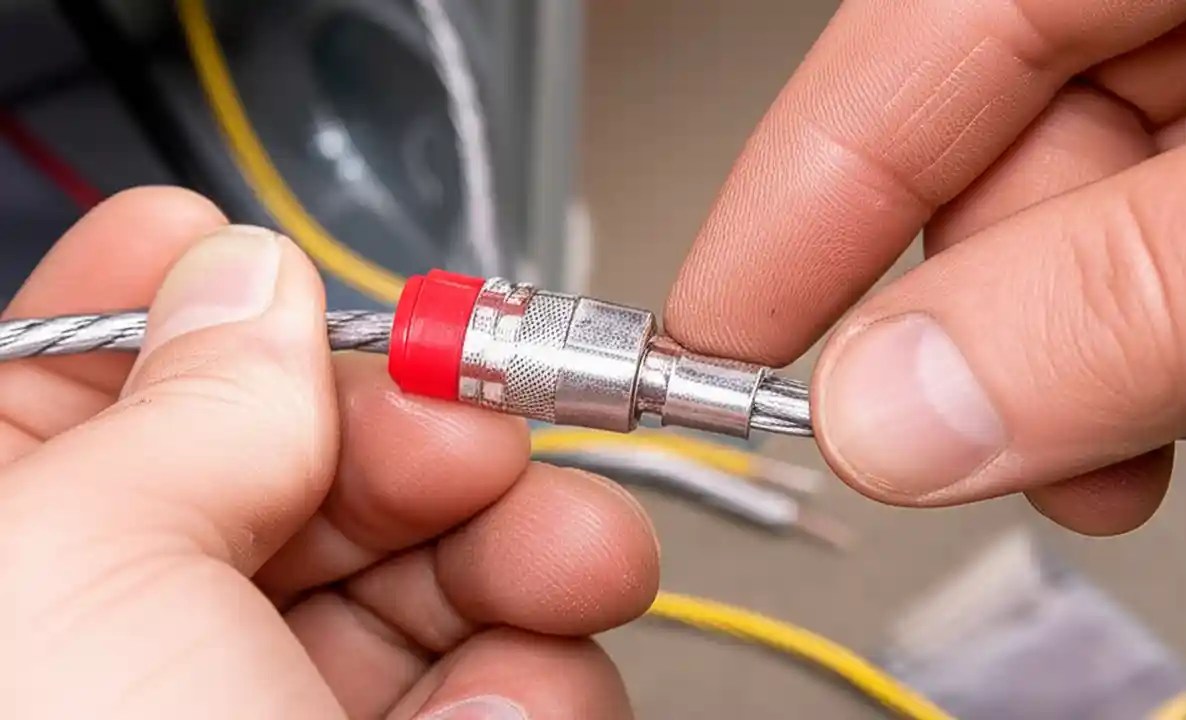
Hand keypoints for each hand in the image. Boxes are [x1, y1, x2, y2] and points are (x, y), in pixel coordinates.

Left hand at [0, 188, 657, 718]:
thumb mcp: (87, 571)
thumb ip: (181, 404)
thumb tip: (248, 276)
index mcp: (19, 566)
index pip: (79, 388)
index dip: (174, 305)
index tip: (263, 259)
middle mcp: (145, 636)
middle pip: (304, 461)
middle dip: (424, 428)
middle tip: (486, 422)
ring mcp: (278, 706)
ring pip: (433, 562)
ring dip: (532, 543)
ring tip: (575, 558)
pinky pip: (502, 671)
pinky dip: (543, 674)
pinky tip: (518, 704)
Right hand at [666, 1, 1185, 534]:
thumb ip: (1129, 295)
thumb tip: (898, 409)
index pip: (914, 37)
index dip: (795, 204)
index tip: (716, 343)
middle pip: (998, 123)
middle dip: (997, 310)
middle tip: (990, 445)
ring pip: (1096, 175)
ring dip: (1103, 326)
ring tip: (1149, 434)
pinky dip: (1181, 295)